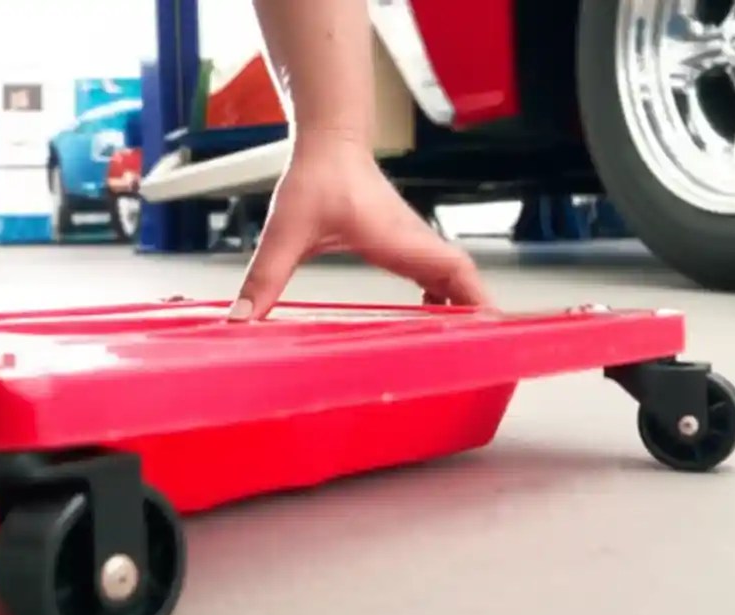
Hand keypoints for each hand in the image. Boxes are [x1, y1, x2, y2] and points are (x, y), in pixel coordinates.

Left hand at [229, 133, 490, 320]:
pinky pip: (435, 272)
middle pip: (463, 280)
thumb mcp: (287, 231)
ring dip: (461, 306)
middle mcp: (414, 241)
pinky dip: (443, 294)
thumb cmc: (316, 178)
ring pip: (453, 277)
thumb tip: (243, 319)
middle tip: (481, 352)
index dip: (477, 301)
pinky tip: (432, 316)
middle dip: (477, 314)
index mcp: (398, 241)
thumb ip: (266, 276)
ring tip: (462, 345)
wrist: (328, 142)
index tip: (491, 330)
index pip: (454, 270)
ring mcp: (413, 241)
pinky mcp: (404, 241)